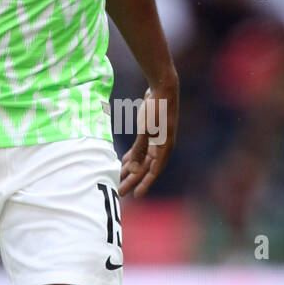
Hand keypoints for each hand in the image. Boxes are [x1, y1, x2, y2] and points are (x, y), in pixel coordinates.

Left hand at [119, 76, 178, 198]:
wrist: (162, 89)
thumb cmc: (157, 110)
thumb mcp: (146, 131)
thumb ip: (140, 150)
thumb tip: (134, 169)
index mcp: (164, 148)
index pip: (153, 171)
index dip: (144, 184)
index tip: (136, 195)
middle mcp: (161, 147)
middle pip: (145, 168)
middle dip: (132, 180)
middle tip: (120, 191)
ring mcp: (156, 140)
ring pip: (142, 159)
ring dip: (131, 169)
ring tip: (119, 179)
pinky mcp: (150, 133)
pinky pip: (140, 149)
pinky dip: (133, 156)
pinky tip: (124, 162)